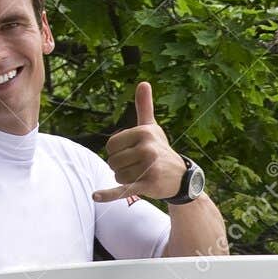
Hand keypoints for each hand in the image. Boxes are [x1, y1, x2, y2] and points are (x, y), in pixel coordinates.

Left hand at [93, 81, 186, 202]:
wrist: (182, 178)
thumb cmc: (161, 150)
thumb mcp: (152, 128)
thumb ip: (144, 107)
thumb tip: (143, 82)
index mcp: (143, 133)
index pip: (111, 145)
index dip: (117, 152)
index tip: (132, 153)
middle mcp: (147, 149)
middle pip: (113, 161)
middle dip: (122, 167)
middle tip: (139, 167)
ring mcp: (148, 167)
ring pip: (118, 176)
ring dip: (126, 179)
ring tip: (142, 175)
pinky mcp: (148, 185)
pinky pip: (123, 189)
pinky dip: (109, 194)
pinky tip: (96, 196)